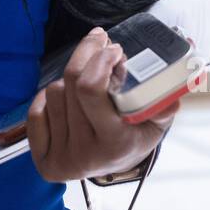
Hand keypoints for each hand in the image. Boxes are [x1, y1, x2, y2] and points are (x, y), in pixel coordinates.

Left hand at [27, 27, 179, 181]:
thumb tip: (173, 85)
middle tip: (100, 42)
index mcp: (114, 144)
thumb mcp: (156, 123)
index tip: (113, 47)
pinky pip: (36, 110)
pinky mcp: (43, 158)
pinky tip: (68, 99)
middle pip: (70, 85)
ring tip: (88, 81)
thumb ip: (163, 105)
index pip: (91, 91)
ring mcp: (61, 158)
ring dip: (70, 79)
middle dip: (86, 54)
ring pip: (53, 92)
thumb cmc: (134, 136)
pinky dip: (50, 98)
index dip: (99, 60)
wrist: (113, 167)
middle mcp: (84, 154)